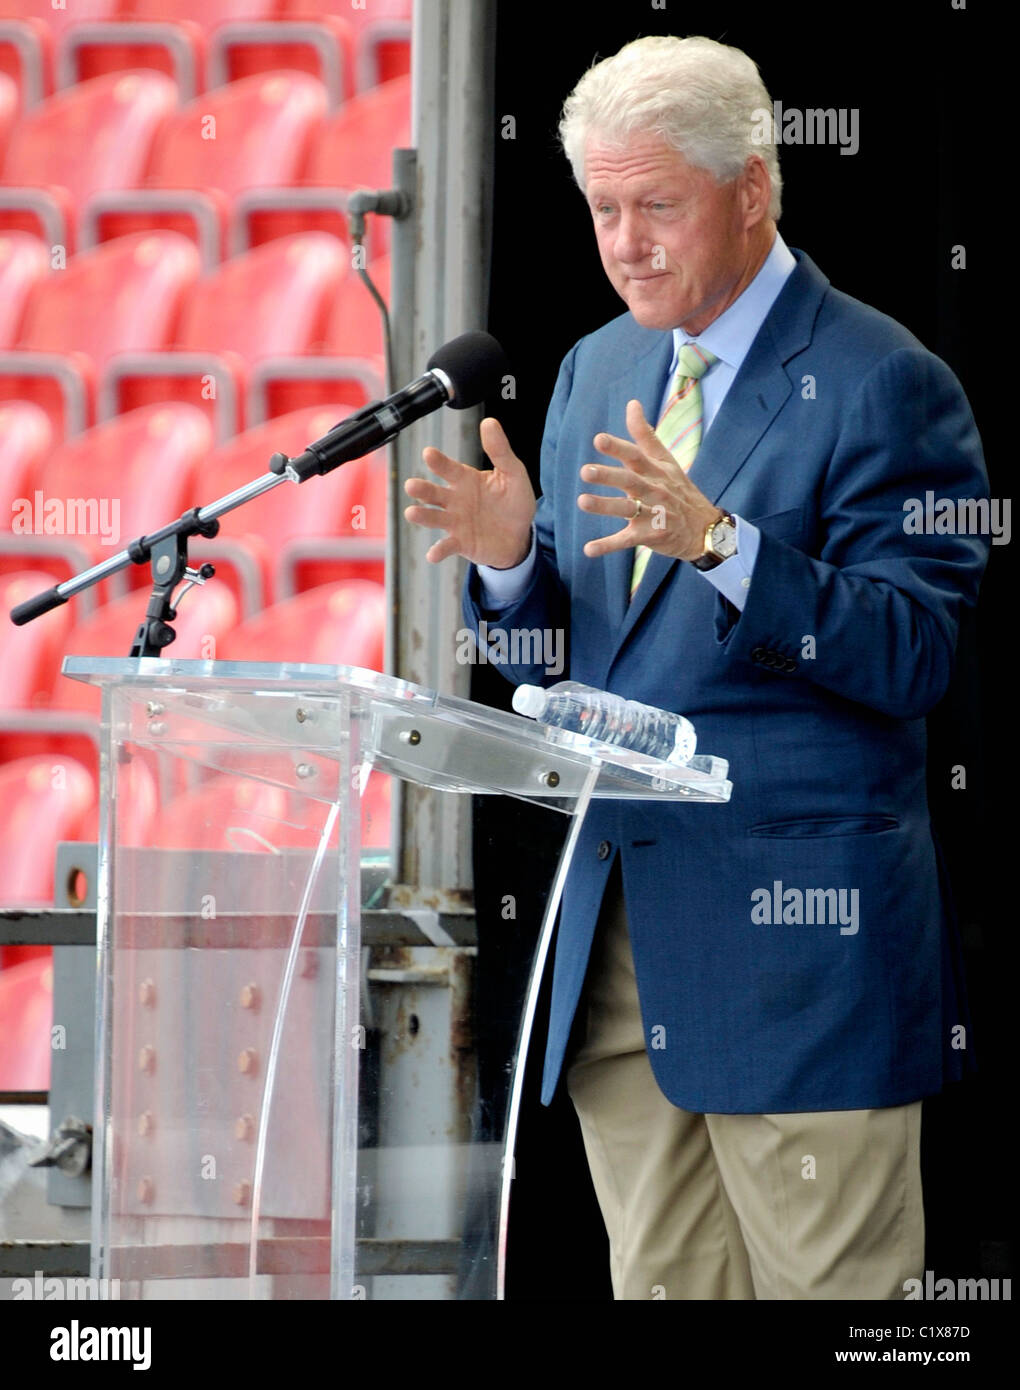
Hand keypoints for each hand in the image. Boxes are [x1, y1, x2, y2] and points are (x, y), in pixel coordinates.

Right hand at [403, 417, 535, 566]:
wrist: (520, 536)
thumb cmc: (514, 502)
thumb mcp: (513, 473)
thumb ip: (500, 450)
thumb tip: (489, 422)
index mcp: (466, 480)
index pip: (448, 468)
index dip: (438, 462)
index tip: (428, 454)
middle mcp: (455, 500)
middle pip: (433, 493)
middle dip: (421, 489)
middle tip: (411, 485)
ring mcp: (455, 522)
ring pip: (434, 518)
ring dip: (422, 516)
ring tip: (412, 513)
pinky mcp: (460, 543)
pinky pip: (446, 546)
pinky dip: (438, 550)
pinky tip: (433, 554)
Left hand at [578, 399, 721, 560]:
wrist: (706, 529)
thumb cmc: (680, 491)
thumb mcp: (667, 461)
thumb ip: (645, 435)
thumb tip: (631, 403)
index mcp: (657, 471)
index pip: (637, 456)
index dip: (618, 448)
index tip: (598, 439)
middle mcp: (656, 491)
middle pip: (631, 481)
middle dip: (609, 476)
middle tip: (585, 471)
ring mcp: (654, 514)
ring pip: (627, 509)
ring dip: (605, 506)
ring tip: (582, 501)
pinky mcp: (651, 536)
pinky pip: (627, 541)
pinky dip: (608, 545)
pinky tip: (588, 549)